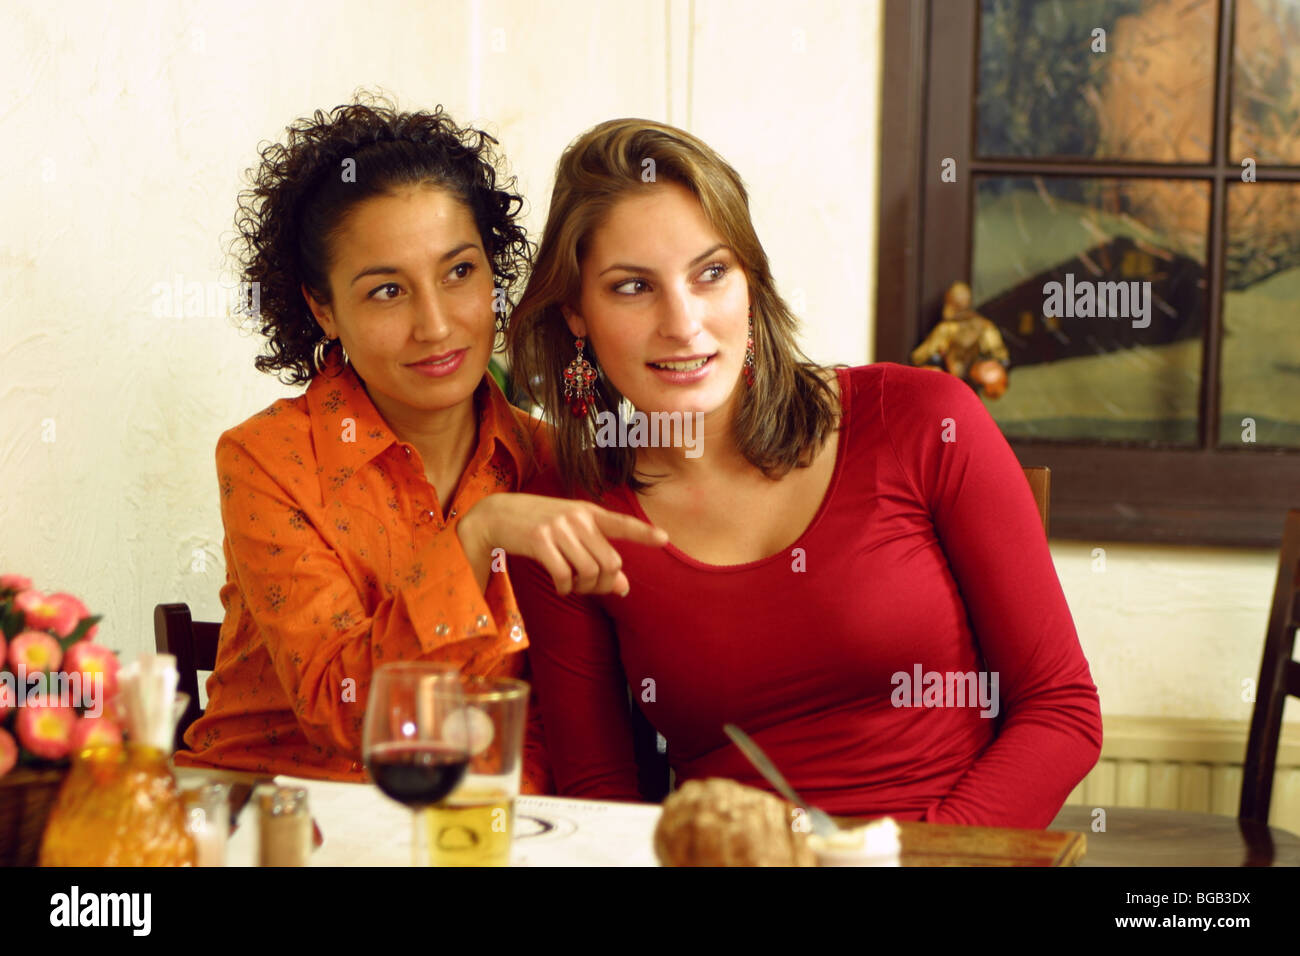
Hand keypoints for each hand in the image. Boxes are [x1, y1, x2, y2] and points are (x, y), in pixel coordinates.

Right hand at [457, 494, 668, 595]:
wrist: (497, 515)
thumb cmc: (539, 526)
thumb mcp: (570, 535)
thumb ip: (598, 556)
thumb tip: (624, 588)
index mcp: (588, 512)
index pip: (621, 524)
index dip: (643, 533)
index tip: (665, 538)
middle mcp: (577, 518)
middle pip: (610, 562)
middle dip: (603, 583)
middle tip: (587, 587)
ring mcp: (558, 528)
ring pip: (589, 572)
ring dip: (582, 588)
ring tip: (571, 584)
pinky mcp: (539, 540)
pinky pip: (564, 576)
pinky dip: (564, 589)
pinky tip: (559, 586)